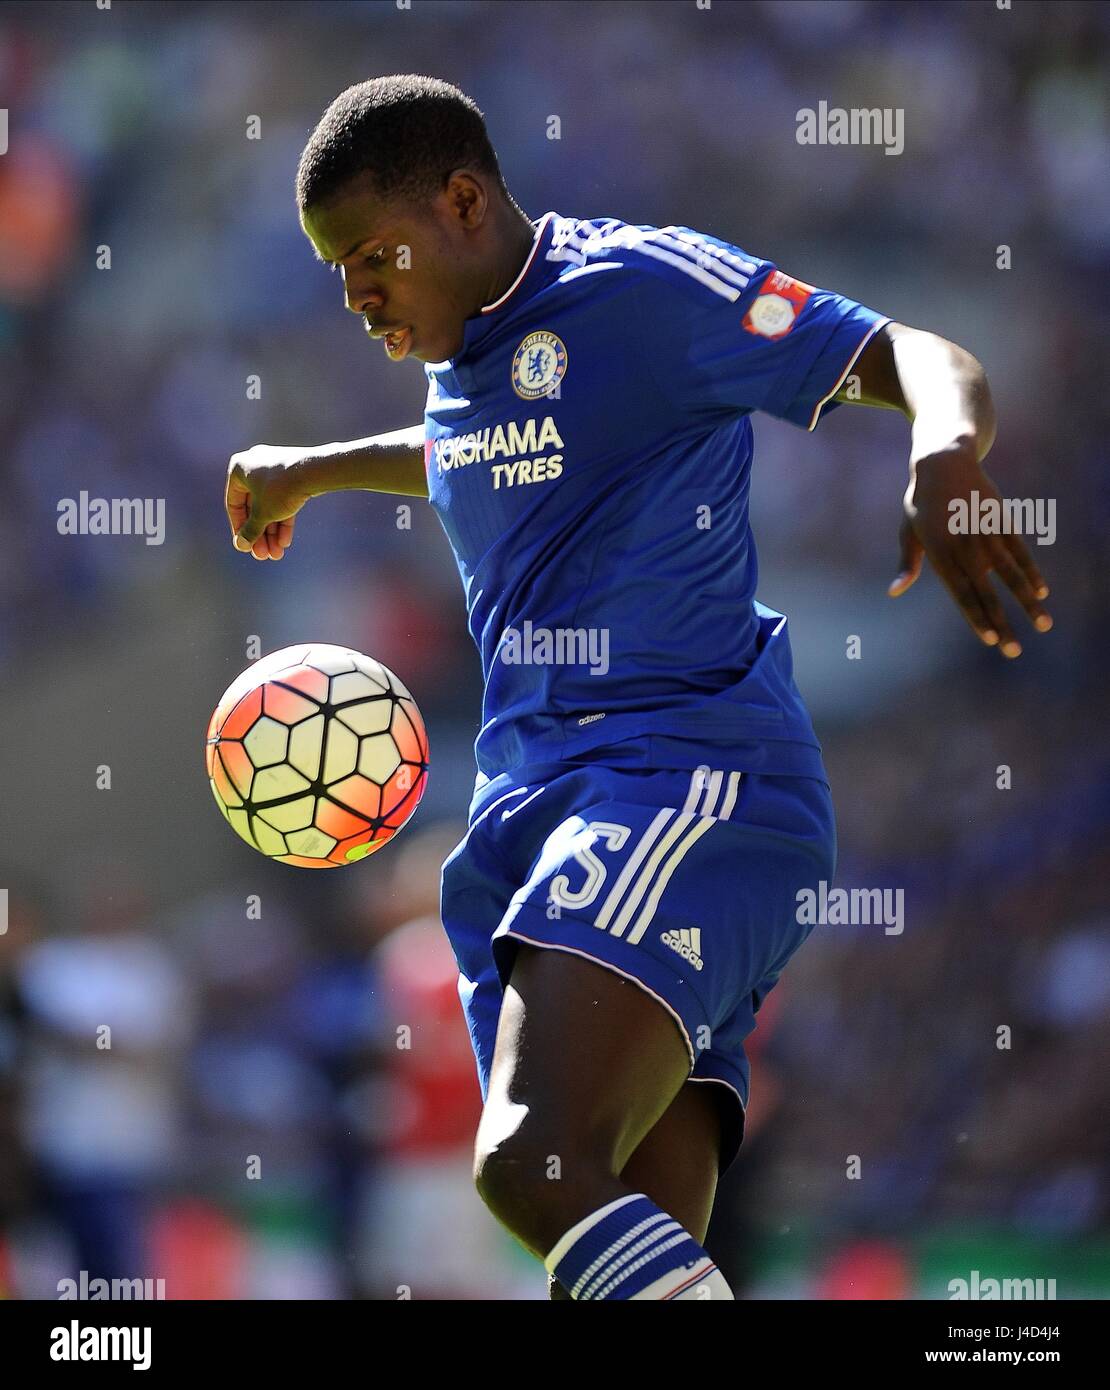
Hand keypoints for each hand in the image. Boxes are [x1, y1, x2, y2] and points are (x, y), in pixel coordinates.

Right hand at [225, 445, 314, 559]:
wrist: (315, 471)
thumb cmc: (281, 489)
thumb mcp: (262, 513)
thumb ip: (250, 530)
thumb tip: (241, 545)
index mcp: (239, 468)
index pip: (234, 504)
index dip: (239, 528)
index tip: (244, 546)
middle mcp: (254, 465)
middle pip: (254, 508)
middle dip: (260, 534)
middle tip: (262, 555)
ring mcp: (275, 470)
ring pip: (270, 506)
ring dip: (272, 532)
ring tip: (276, 554)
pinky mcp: (292, 476)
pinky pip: (283, 501)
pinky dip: (283, 520)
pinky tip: (285, 542)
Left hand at [889, 444, 1051, 656]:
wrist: (944, 461)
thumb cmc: (920, 502)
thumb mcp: (908, 532)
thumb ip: (909, 563)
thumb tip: (894, 592)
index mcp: (940, 553)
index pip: (961, 594)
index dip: (976, 617)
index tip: (990, 640)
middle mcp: (965, 546)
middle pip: (987, 592)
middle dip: (1001, 623)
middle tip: (1014, 651)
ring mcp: (986, 533)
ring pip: (1011, 574)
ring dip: (1027, 601)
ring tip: (1042, 624)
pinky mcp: (1001, 520)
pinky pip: (1020, 550)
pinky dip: (1031, 570)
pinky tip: (1041, 591)